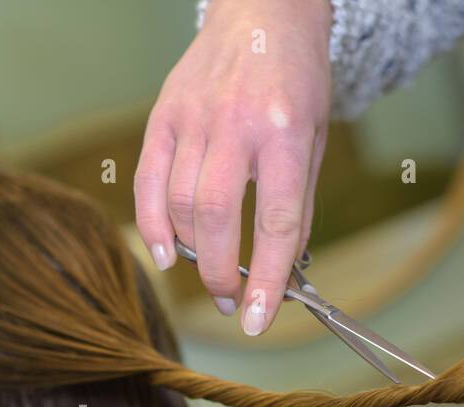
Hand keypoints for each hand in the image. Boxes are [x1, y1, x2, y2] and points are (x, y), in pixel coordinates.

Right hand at [134, 0, 331, 335]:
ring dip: (190, 252)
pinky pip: (147, 182)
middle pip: (214, 217)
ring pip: (179, 204)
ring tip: (207, 272)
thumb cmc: (295, 80)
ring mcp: (194, 117)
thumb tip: (281, 272)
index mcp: (286, 131)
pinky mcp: (163, 114)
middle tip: (230, 300)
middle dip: (218, 273)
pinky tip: (164, 253)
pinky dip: (153, 225)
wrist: (264, 12)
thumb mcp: (316, 139)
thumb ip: (297, 205)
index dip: (266, 278)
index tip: (258, 319)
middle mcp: (236, 123)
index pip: (276, 220)